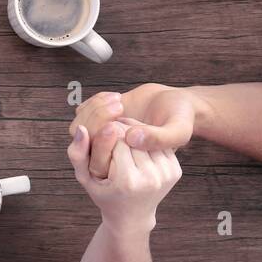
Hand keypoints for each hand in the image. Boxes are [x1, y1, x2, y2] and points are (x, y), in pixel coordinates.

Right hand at [69, 132, 181, 233]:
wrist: (132, 216)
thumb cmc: (104, 194)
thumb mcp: (84, 177)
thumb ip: (77, 154)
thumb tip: (82, 128)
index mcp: (127, 181)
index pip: (117, 139)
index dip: (106, 133)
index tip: (99, 137)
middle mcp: (151, 178)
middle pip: (134, 136)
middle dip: (121, 131)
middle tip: (111, 134)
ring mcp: (166, 175)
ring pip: (148, 137)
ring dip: (135, 133)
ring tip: (122, 139)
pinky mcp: (175, 171)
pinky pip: (159, 144)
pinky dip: (148, 141)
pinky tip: (137, 147)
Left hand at [70, 84, 198, 176]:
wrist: (175, 101)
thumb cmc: (181, 119)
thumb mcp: (178, 131)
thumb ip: (159, 138)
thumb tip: (130, 138)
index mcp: (128, 164)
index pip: (99, 162)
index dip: (101, 143)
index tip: (115, 122)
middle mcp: (112, 152)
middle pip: (87, 142)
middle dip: (97, 120)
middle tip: (119, 106)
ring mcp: (103, 134)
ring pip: (81, 126)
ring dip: (95, 109)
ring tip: (118, 100)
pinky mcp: (99, 117)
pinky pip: (83, 111)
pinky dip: (96, 101)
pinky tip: (118, 97)